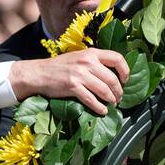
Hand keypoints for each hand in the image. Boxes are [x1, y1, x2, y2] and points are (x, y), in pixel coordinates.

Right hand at [8, 48, 127, 115]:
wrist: (39, 73)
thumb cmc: (60, 67)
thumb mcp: (79, 57)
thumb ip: (94, 62)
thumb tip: (113, 74)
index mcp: (91, 53)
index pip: (117, 58)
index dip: (125, 71)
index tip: (125, 80)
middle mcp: (87, 62)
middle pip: (112, 78)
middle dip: (119, 91)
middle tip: (119, 98)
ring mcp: (80, 74)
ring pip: (104, 90)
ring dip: (111, 100)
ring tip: (113, 104)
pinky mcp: (72, 87)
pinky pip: (91, 99)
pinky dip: (99, 107)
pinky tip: (102, 111)